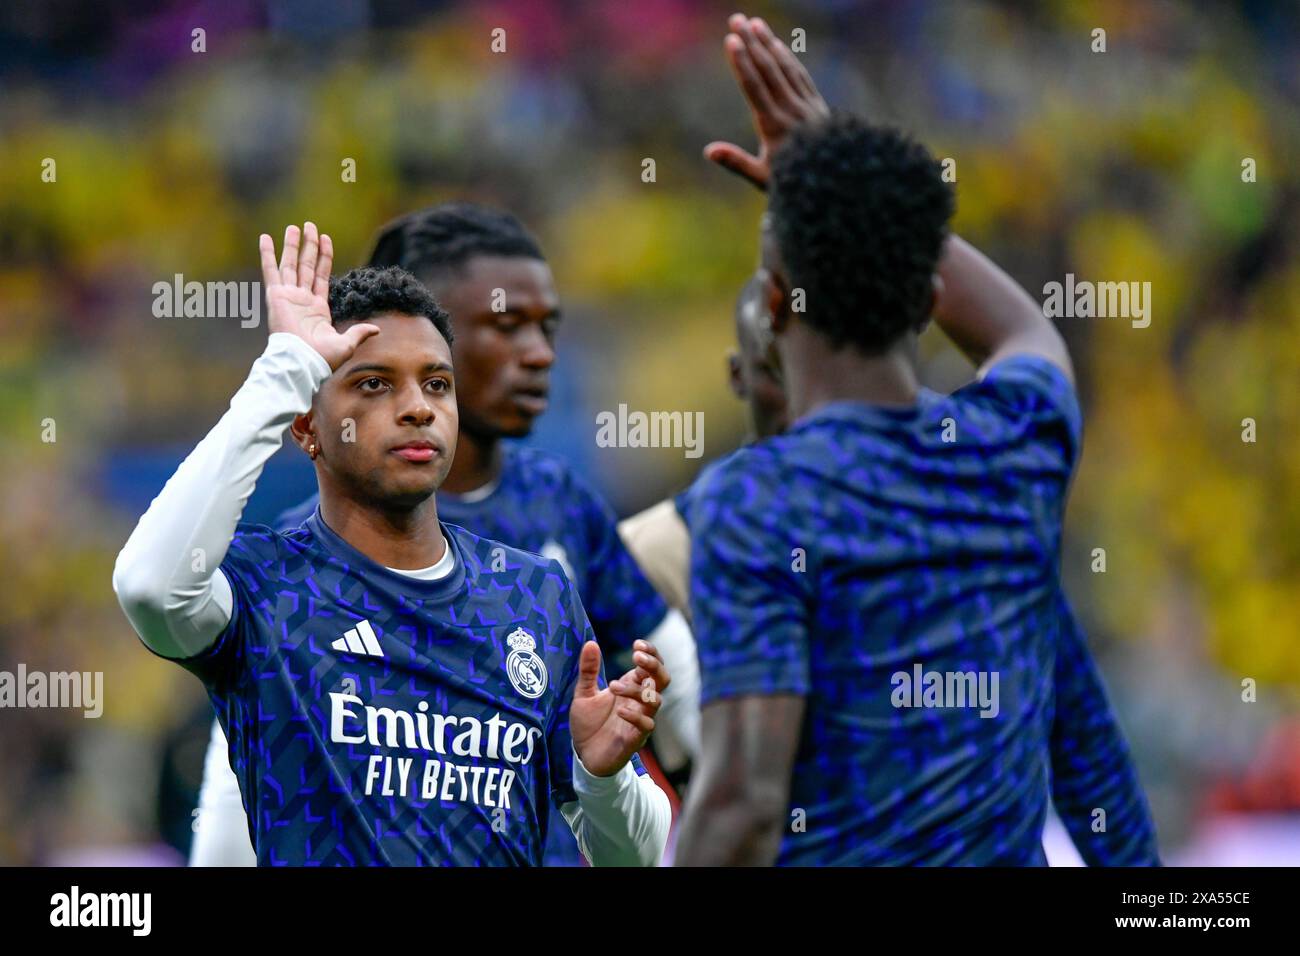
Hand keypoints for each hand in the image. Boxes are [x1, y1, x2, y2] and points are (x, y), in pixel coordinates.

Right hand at [258, 222, 378, 368]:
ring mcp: (288, 296)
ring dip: (292, 245)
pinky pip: (271, 270)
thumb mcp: (347, 344)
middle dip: (309, 245)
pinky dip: (267, 254)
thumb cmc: (322, 358)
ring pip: (291, 264)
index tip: (325, 239)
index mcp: (317, 308)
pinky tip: (265, 238)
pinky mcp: (276, 295)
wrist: (302, 362)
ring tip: (295, 227)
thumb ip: (359, 332)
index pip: (321, 275)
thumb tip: (376, 329)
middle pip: (306, 265)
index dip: (324, 257)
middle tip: (309, 226)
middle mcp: (301, 299)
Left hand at [570, 639, 669, 776]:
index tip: (636, 644)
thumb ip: (589, 670)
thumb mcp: (583, 693)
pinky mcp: (636, 737)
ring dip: (637, 690)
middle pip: (663, 679)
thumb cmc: (588, 724)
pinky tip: (619, 711)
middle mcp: (640, 701)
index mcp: (631, 686)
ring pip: (654, 700)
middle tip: (636, 657)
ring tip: (613, 686)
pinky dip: (636, 715)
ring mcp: (640, 718)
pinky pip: (647, 724)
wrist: (583, 755)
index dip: (651, 653)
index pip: (652, 666)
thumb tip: (590, 643)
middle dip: (654, 665)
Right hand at [705, 13, 829, 190]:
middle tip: (735, 20)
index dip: (742, 62)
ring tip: (754, 24)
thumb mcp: (762, 178)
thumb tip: (709, 152)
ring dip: (768, 44)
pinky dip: (788, 59)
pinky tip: (777, 46)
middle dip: (751, 43)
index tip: (731, 41)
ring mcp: (806, 105)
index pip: (754, 87)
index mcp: (774, 126)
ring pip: (785, 68)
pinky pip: (800, 76)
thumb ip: (737, 162)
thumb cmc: (793, 183)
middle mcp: (791, 110)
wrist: (836, 182)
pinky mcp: (817, 105)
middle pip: (768, 69)